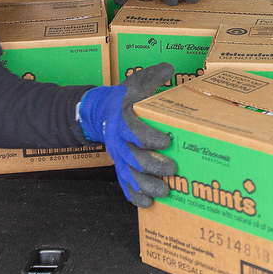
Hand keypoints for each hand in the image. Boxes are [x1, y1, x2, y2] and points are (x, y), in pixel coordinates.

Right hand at [78, 62, 176, 206]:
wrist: (100, 112)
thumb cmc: (124, 98)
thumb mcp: (136, 83)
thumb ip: (152, 77)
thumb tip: (169, 69)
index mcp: (122, 120)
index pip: (135, 131)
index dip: (150, 138)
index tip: (167, 141)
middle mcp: (119, 142)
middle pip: (134, 158)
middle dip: (154, 166)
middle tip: (173, 170)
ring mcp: (118, 157)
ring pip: (130, 176)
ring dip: (147, 186)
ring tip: (165, 192)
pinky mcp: (119, 167)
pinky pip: (124, 185)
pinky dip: (134, 196)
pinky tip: (147, 204)